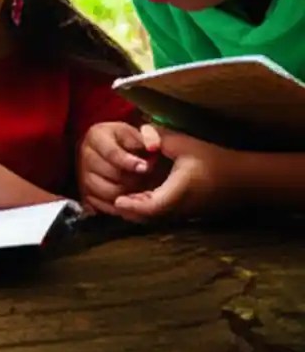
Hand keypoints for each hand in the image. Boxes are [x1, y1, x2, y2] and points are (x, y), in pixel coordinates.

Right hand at [78, 122, 164, 221]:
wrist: (110, 148)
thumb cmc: (125, 140)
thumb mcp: (135, 132)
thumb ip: (147, 137)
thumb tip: (153, 146)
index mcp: (96, 136)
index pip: (111, 153)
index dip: (129, 162)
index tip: (145, 168)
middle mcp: (85, 155)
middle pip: (110, 174)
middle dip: (133, 178)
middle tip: (149, 179)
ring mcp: (83, 175)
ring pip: (107, 192)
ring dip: (128, 194)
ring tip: (142, 190)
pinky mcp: (85, 192)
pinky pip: (102, 205)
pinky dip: (120, 207)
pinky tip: (132, 201)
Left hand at [114, 129, 231, 219]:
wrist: (242, 179)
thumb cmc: (213, 159)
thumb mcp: (185, 144)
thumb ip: (159, 138)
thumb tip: (139, 131)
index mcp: (177, 192)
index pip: (150, 207)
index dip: (132, 206)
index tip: (117, 200)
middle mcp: (178, 209)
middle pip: (147, 218)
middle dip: (128, 210)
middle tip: (110, 199)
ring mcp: (182, 215)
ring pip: (152, 220)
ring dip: (135, 212)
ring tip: (119, 199)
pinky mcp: (184, 216)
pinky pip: (160, 217)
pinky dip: (145, 211)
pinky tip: (135, 200)